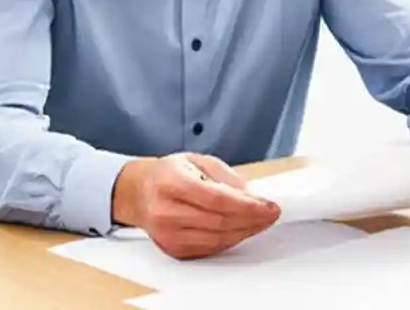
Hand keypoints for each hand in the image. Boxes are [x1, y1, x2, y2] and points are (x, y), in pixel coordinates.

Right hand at [112, 153, 280, 258]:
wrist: (138, 193)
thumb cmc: (169, 174)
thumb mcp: (198, 161)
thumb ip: (227, 177)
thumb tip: (253, 197)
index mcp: (171, 182)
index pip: (216, 199)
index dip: (248, 206)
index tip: (270, 206)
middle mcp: (165, 211)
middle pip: (219, 222)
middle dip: (252, 219)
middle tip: (271, 214)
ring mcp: (167, 234)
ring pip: (217, 239)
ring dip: (245, 231)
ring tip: (261, 221)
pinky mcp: (173, 249)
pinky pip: (210, 248)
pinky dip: (230, 240)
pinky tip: (242, 229)